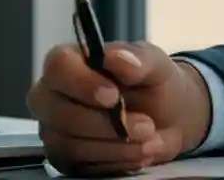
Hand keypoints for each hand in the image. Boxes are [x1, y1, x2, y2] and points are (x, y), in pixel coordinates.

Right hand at [27, 41, 212, 176]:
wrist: (169, 119)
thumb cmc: (153, 84)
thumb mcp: (156, 65)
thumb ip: (139, 59)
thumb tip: (117, 57)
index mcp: (71, 62)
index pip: (58, 66)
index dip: (82, 82)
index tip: (114, 95)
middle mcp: (53, 96)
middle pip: (59, 112)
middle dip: (106, 123)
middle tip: (146, 125)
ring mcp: (55, 130)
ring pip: (70, 144)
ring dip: (116, 145)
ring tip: (151, 139)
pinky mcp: (66, 159)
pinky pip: (81, 166)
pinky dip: (116, 160)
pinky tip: (139, 152)